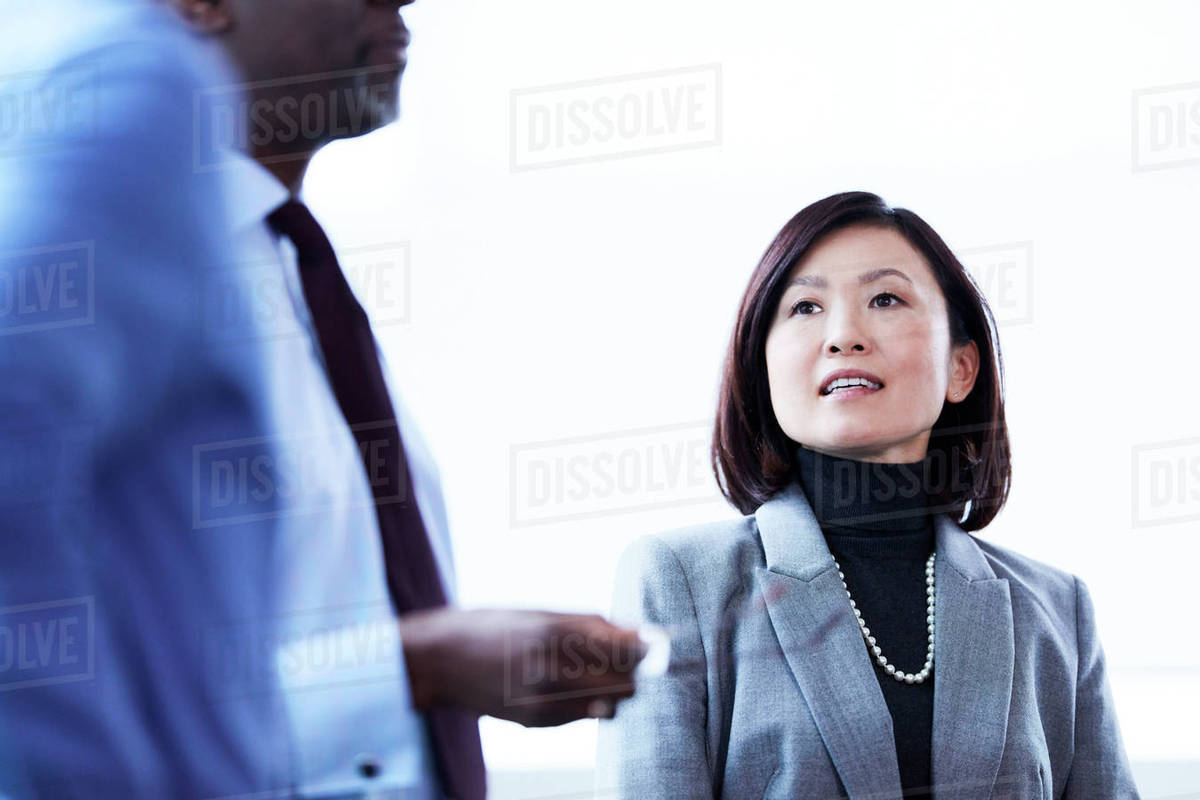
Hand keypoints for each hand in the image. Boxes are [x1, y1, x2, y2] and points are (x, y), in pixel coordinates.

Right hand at [399, 608, 645, 726]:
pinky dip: (590, 701)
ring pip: (611, 703)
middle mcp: (552, 668)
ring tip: (598, 671)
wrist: (440, 660)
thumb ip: (593, 624)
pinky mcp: (536, 721)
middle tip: (625, 657)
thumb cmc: (493, 628)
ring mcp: (544, 699)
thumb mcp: (542, 614)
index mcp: (556, 632)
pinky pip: (585, 715)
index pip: (625, 649)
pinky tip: (571, 685)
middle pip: (625, 681)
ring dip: (615, 689)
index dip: (647, 647)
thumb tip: (639, 632)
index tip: (655, 641)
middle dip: (633, 670)